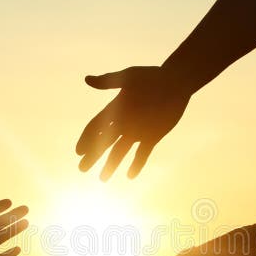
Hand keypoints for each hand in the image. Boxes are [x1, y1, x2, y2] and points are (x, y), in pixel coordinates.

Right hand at [76, 66, 190, 179]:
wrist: (177, 82)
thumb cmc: (152, 76)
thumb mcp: (129, 77)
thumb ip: (109, 81)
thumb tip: (86, 80)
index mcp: (115, 109)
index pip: (96, 126)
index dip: (87, 138)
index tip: (79, 151)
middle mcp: (124, 122)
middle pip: (104, 142)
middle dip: (93, 155)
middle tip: (82, 169)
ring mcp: (137, 131)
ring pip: (121, 151)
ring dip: (111, 165)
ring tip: (103, 179)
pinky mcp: (152, 136)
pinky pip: (143, 153)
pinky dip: (137, 164)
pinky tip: (130, 175)